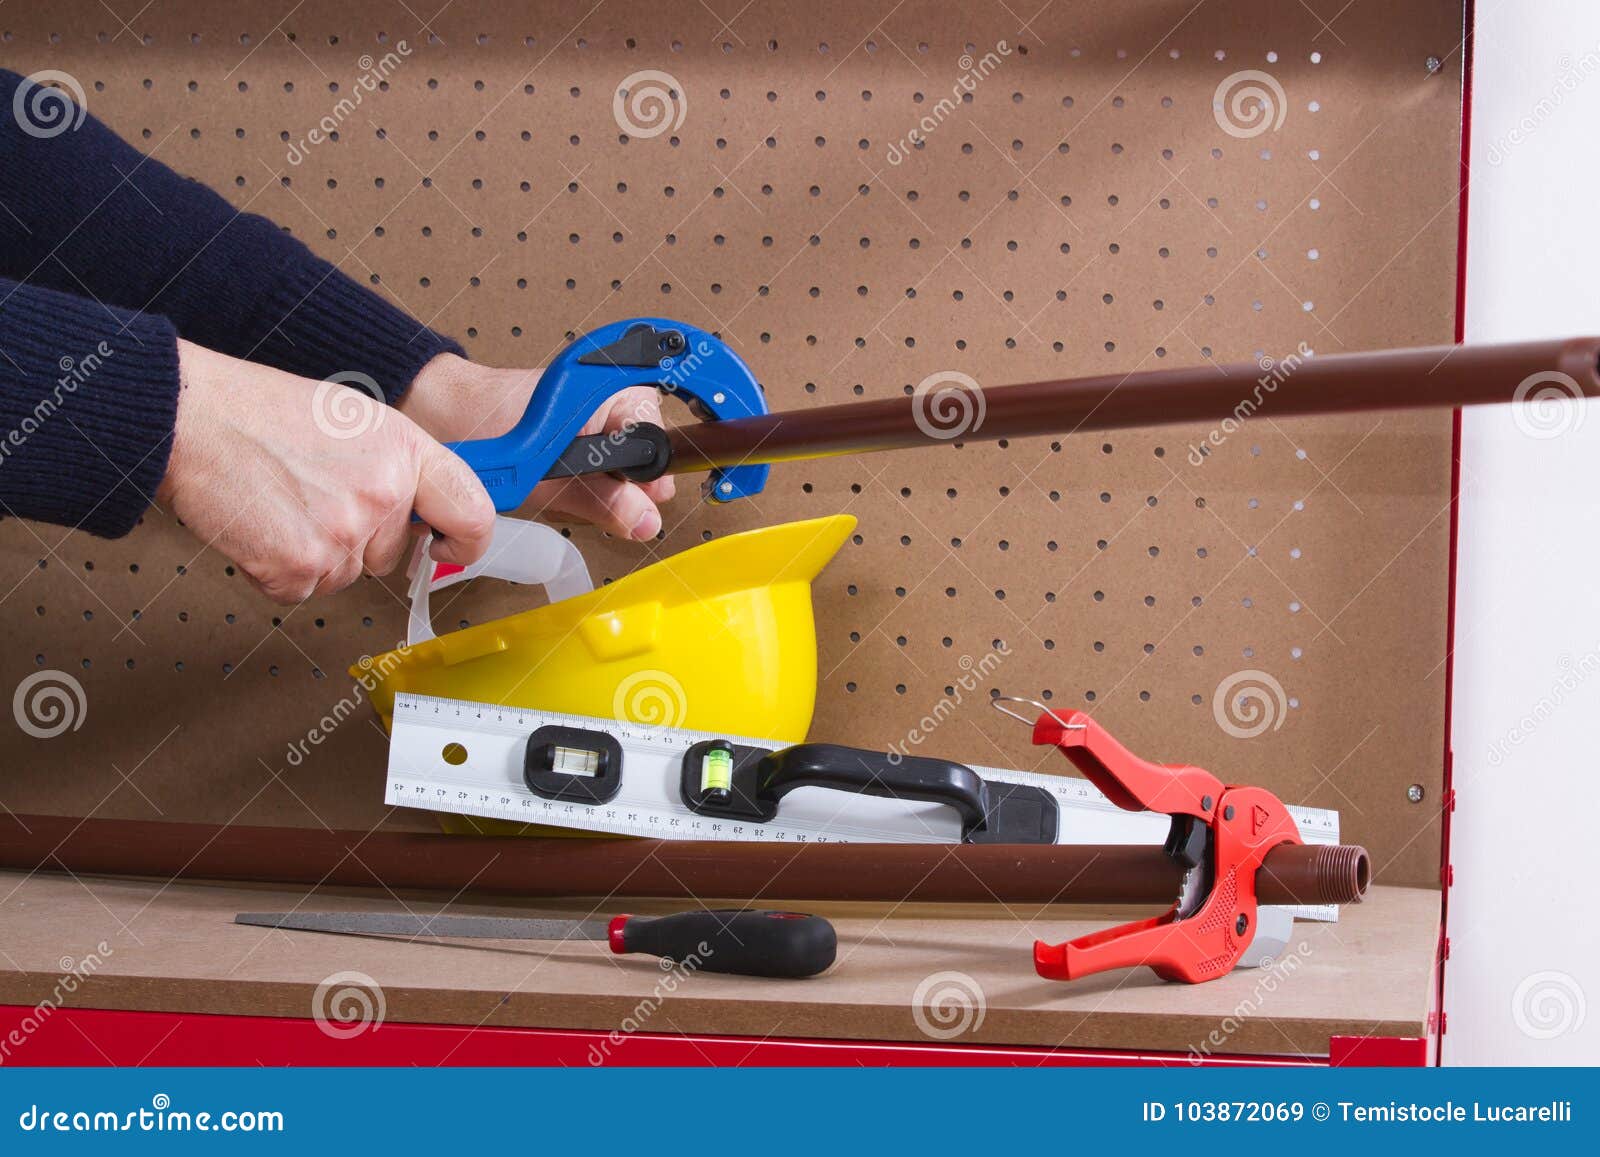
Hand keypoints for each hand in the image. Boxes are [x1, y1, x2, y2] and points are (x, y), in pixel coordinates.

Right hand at [156, 341, 495, 603]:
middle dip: (360, 537)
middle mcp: (382, 495)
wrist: (193, 418)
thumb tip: (425, 507)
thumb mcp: (358, 421)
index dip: (466, 539)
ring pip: (346, 574)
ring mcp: (342, 536)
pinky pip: (303, 589)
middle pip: (392, 553)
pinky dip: (280, 568)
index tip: (448, 544)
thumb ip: (399, 465)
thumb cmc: (264, 412)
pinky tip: (264, 525)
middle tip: (315, 494)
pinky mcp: (298, 568)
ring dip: (317, 552)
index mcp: (406, 452)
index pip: (473, 513)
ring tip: (284, 502)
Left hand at [400, 353, 675, 540]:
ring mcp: (606, 413)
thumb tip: (645, 521)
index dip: (646, 481)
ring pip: (630, 470)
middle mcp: (619, 398)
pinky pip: (608, 467)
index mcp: (618, 392)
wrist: (446, 412)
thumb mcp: (549, 477)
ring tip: (571, 485)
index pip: (660, 446)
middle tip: (591, 496)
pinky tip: (568, 482)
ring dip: (606, 488)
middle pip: (649, 460)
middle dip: (625, 488)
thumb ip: (602, 500)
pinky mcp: (589, 430)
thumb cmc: (488, 424)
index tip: (630, 504)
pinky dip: (591, 482)